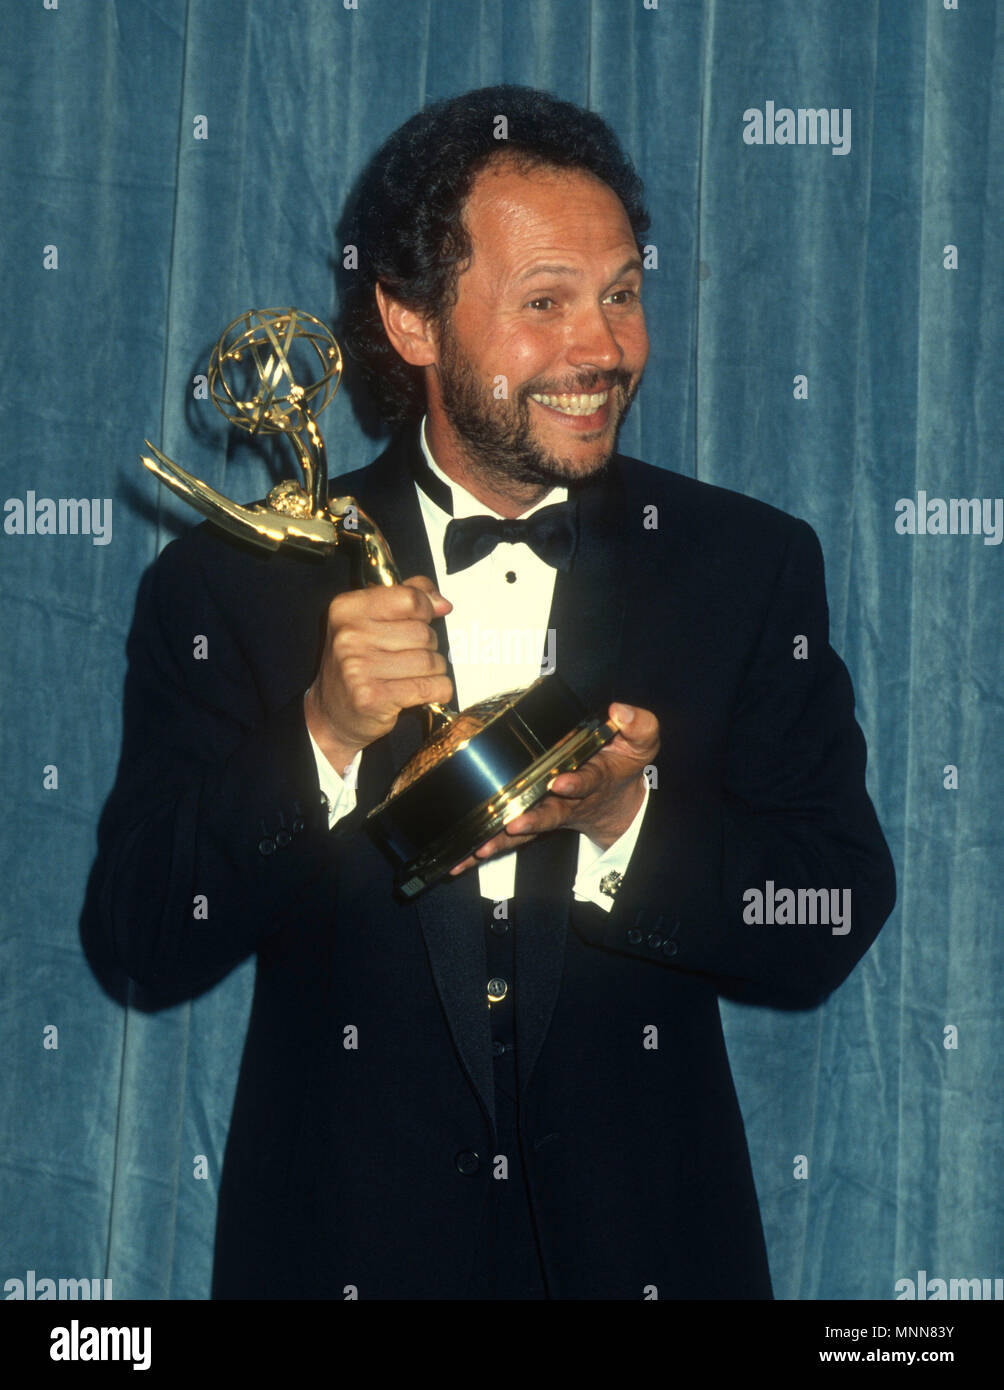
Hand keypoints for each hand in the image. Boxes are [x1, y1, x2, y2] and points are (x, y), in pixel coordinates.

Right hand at [305, 575, 453, 770]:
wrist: (331, 714)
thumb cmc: (356, 665)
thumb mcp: (369, 621)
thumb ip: (406, 599)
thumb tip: (442, 603)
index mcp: (347, 609)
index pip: (409, 599)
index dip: (426, 610)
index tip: (424, 619)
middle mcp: (349, 636)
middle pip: (423, 633)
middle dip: (428, 647)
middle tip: (409, 658)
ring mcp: (358, 668)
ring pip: (430, 661)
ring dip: (433, 671)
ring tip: (413, 676)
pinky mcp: (373, 697)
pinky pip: (430, 687)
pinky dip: (438, 690)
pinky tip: (423, 692)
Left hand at [449, 702, 659, 874]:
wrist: (616, 800)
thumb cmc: (621, 764)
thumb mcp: (640, 742)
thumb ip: (637, 724)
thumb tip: (618, 710)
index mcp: (594, 780)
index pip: (585, 782)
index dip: (575, 783)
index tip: (561, 782)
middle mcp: (568, 802)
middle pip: (549, 814)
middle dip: (532, 820)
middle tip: (515, 824)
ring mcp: (548, 815)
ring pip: (523, 831)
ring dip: (502, 840)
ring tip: (480, 847)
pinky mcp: (529, 822)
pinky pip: (506, 838)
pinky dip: (482, 851)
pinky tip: (460, 860)